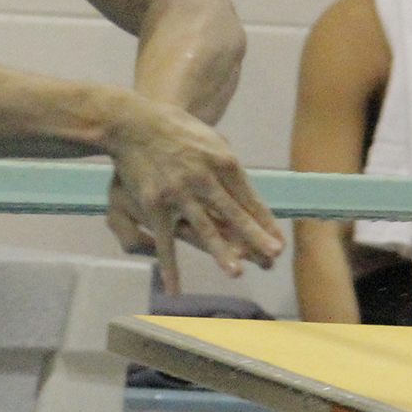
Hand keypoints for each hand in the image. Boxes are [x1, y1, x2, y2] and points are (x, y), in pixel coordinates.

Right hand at [104, 95, 283, 292]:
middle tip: (272, 257)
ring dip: (221, 251)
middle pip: (234, 214)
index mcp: (223, 160)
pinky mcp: (154, 205)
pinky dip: (169, 266)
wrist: (133, 123)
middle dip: (254, 237)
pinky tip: (175, 288)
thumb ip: (228, 165)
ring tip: (236, 271)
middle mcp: (204, 178)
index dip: (265, 222)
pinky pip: (164, 240)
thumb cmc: (176, 129)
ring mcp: (178, 193)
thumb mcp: (211, 138)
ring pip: (203, 228)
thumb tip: (246, 191)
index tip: (279, 242)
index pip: (249, 198)